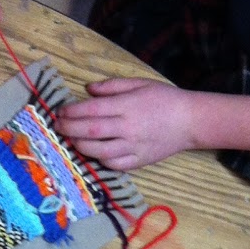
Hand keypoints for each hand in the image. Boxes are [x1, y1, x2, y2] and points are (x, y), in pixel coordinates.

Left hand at [54, 79, 196, 170]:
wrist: (190, 120)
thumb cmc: (164, 99)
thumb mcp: (139, 84)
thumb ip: (112, 86)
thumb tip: (88, 89)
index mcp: (127, 105)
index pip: (92, 110)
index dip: (72, 112)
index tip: (61, 112)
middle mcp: (128, 127)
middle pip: (91, 131)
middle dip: (69, 129)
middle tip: (58, 127)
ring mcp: (133, 147)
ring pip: (99, 151)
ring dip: (80, 147)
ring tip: (71, 141)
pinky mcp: (138, 161)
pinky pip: (113, 164)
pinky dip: (99, 160)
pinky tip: (92, 153)